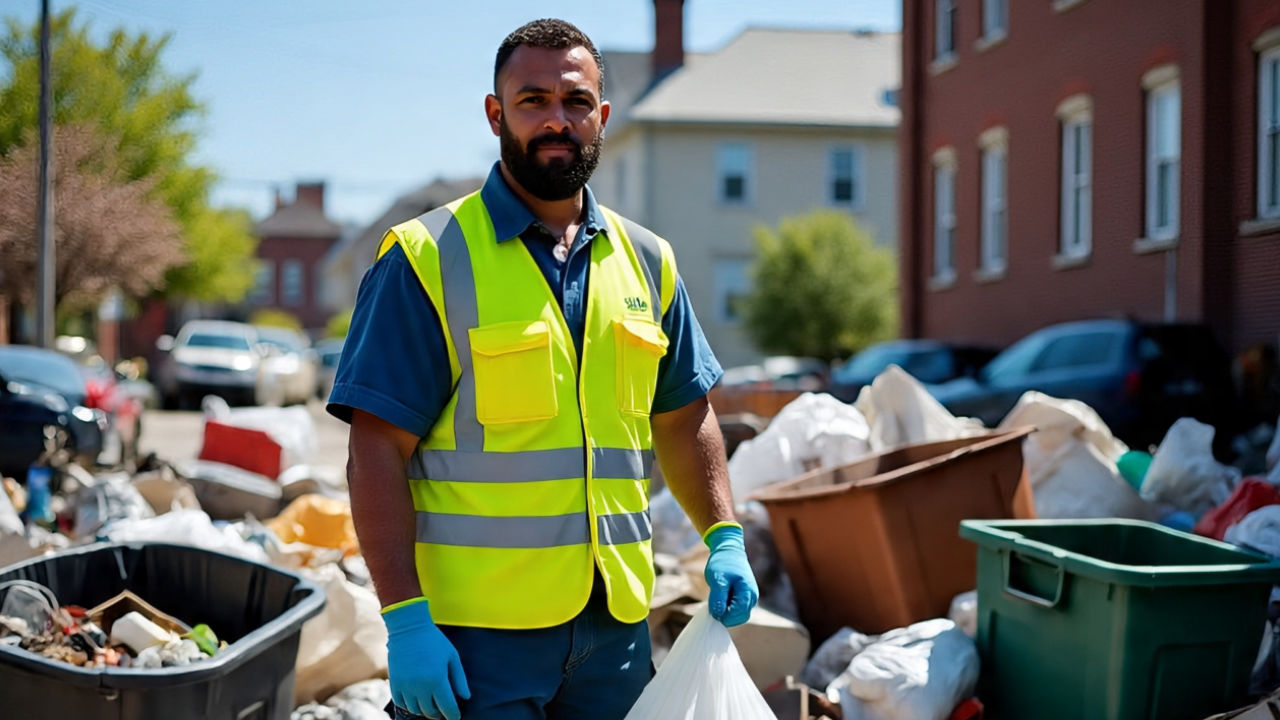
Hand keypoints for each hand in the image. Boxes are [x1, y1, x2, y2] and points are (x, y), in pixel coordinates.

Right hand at [382, 598, 470, 719]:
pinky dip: (409, 706)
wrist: (409, 628)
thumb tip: (466, 697)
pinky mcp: (394, 683)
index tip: (455, 717)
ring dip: (424, 711)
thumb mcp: (452, 657)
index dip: (453, 715)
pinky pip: (401, 703)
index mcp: (437, 679)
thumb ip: (459, 679)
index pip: (447, 707)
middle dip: (439, 714)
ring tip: (430, 706)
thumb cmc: (434, 641)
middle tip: (443, 711)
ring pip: (415, 710)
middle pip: (430, 711)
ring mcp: (406, 686)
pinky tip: (416, 701)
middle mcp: (420, 686)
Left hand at [703, 523, 758, 626]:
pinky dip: (727, 606)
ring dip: (726, 610)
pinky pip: (736, 609)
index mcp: (748, 593)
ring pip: (737, 615)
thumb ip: (718, 599)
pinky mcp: (744, 597)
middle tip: (715, 601)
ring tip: (719, 594)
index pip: (737, 615)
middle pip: (739, 618)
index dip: (724, 615)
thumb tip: (718, 615)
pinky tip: (721, 595)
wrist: (729, 550)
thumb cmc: (723, 563)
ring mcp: (750, 598)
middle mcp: (752, 597)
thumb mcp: (717, 579)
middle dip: (725, 614)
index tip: (713, 607)